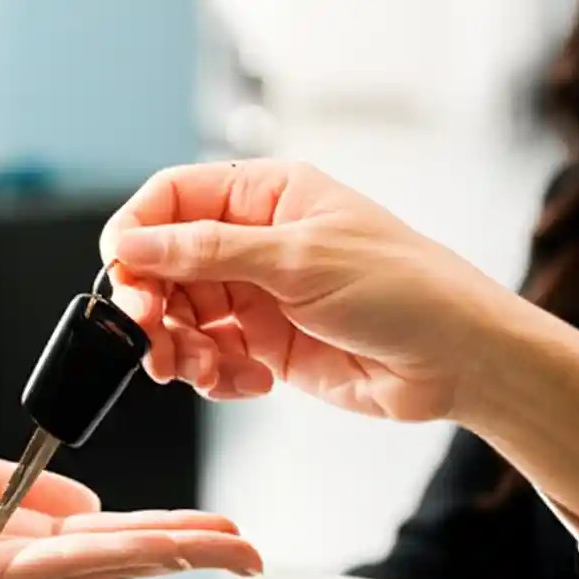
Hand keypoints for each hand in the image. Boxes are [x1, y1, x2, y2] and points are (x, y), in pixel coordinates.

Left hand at [0, 423, 261, 578]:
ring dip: (175, 555)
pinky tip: (167, 548)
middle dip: (192, 553)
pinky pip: (65, 566)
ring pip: (108, 565)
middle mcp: (21, 565)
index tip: (223, 529)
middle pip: (123, 558)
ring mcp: (6, 578)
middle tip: (255, 553)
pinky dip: (122, 556)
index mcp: (19, 537)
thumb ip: (32, 490)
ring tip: (233, 550)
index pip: (111, 536)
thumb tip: (91, 503)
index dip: (169, 531)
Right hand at [99, 158, 578, 522]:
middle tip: (150, 331)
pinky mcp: (265, 346)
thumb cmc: (405, 290)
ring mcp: (258, 296)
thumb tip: (135, 243)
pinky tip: (246, 380)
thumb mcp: (298, 259)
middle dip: (152, 301)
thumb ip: (208, 252)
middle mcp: (255, 244)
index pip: (174, 199)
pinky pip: (210, 358)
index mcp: (266, 197)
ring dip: (177, 346)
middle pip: (166, 265)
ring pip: (181, 317)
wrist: (458, 361)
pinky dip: (213, 375)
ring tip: (197, 369)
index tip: (119, 269)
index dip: (138, 231)